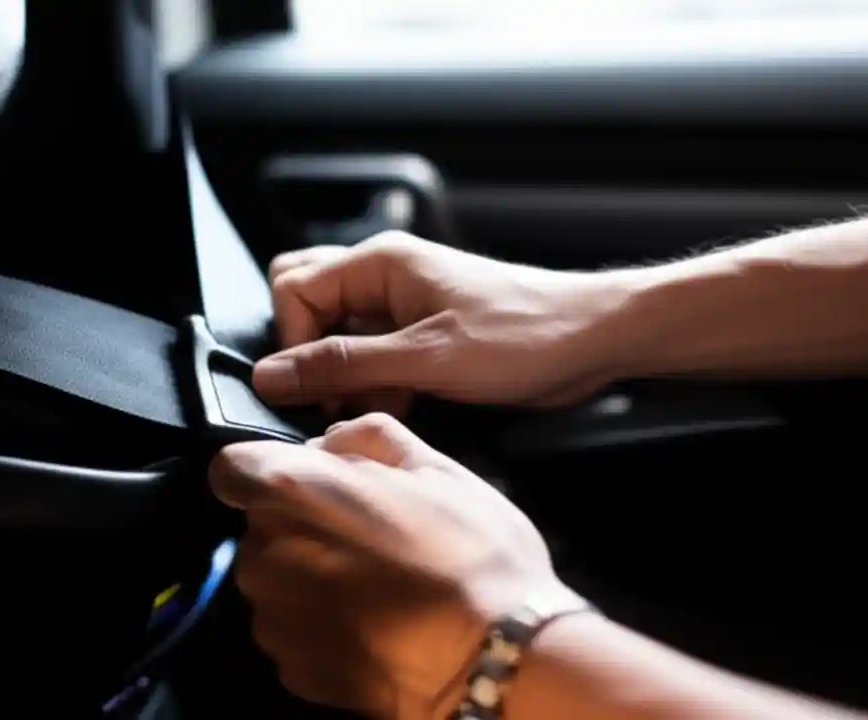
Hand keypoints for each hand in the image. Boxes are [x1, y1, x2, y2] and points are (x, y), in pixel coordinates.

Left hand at [209, 413, 573, 717]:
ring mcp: (271, 616)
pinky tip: (371, 627)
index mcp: (289, 490)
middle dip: (300, 524)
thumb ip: (369, 437)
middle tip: (366, 537)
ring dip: (307, 576)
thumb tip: (328, 442)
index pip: (230, 468)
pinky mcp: (288, 667)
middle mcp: (263, 552)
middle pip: (259, 527)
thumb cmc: (470, 551)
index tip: (308, 486)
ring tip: (374, 587)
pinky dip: (319, 626)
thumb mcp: (436, 468)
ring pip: (274, 580)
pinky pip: (292, 631)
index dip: (266, 472)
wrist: (493, 661)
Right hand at [255, 232, 631, 410]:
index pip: (292, 291)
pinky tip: (398, 407)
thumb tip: (273, 374)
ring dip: (342, 377)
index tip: (309, 388)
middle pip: (305, 304)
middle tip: (328, 392)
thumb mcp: (426, 358)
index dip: (293, 343)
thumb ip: (342, 366)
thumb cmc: (527, 335)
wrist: (594, 342)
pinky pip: (368, 359)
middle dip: (307, 353)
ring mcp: (399, 306)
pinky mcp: (418, 336)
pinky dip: (370, 387)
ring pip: (335, 337)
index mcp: (379, 263)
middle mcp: (382, 278)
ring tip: (372, 405)